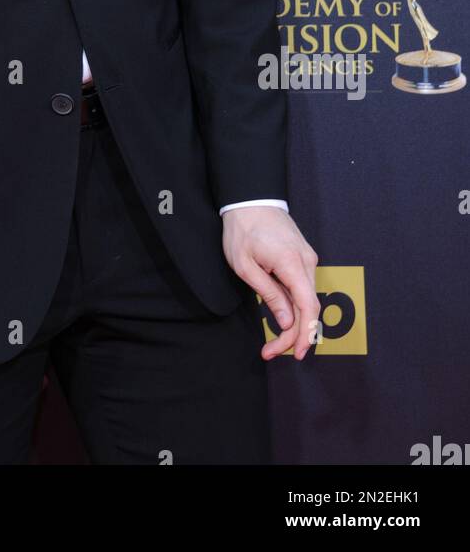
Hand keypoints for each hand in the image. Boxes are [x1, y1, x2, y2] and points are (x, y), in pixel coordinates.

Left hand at [221, 206, 319, 361]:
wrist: (251, 198)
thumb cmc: (242, 229)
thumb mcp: (245, 265)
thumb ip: (268, 293)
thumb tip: (287, 322)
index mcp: (292, 263)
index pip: (308, 307)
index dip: (304, 335)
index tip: (294, 354)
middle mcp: (307, 262)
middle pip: (308, 307)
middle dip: (294, 334)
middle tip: (271, 351)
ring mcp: (308, 258)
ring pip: (307, 298)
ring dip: (294, 321)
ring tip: (273, 340)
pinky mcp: (303, 257)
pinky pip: (303, 287)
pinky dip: (295, 305)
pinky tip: (281, 316)